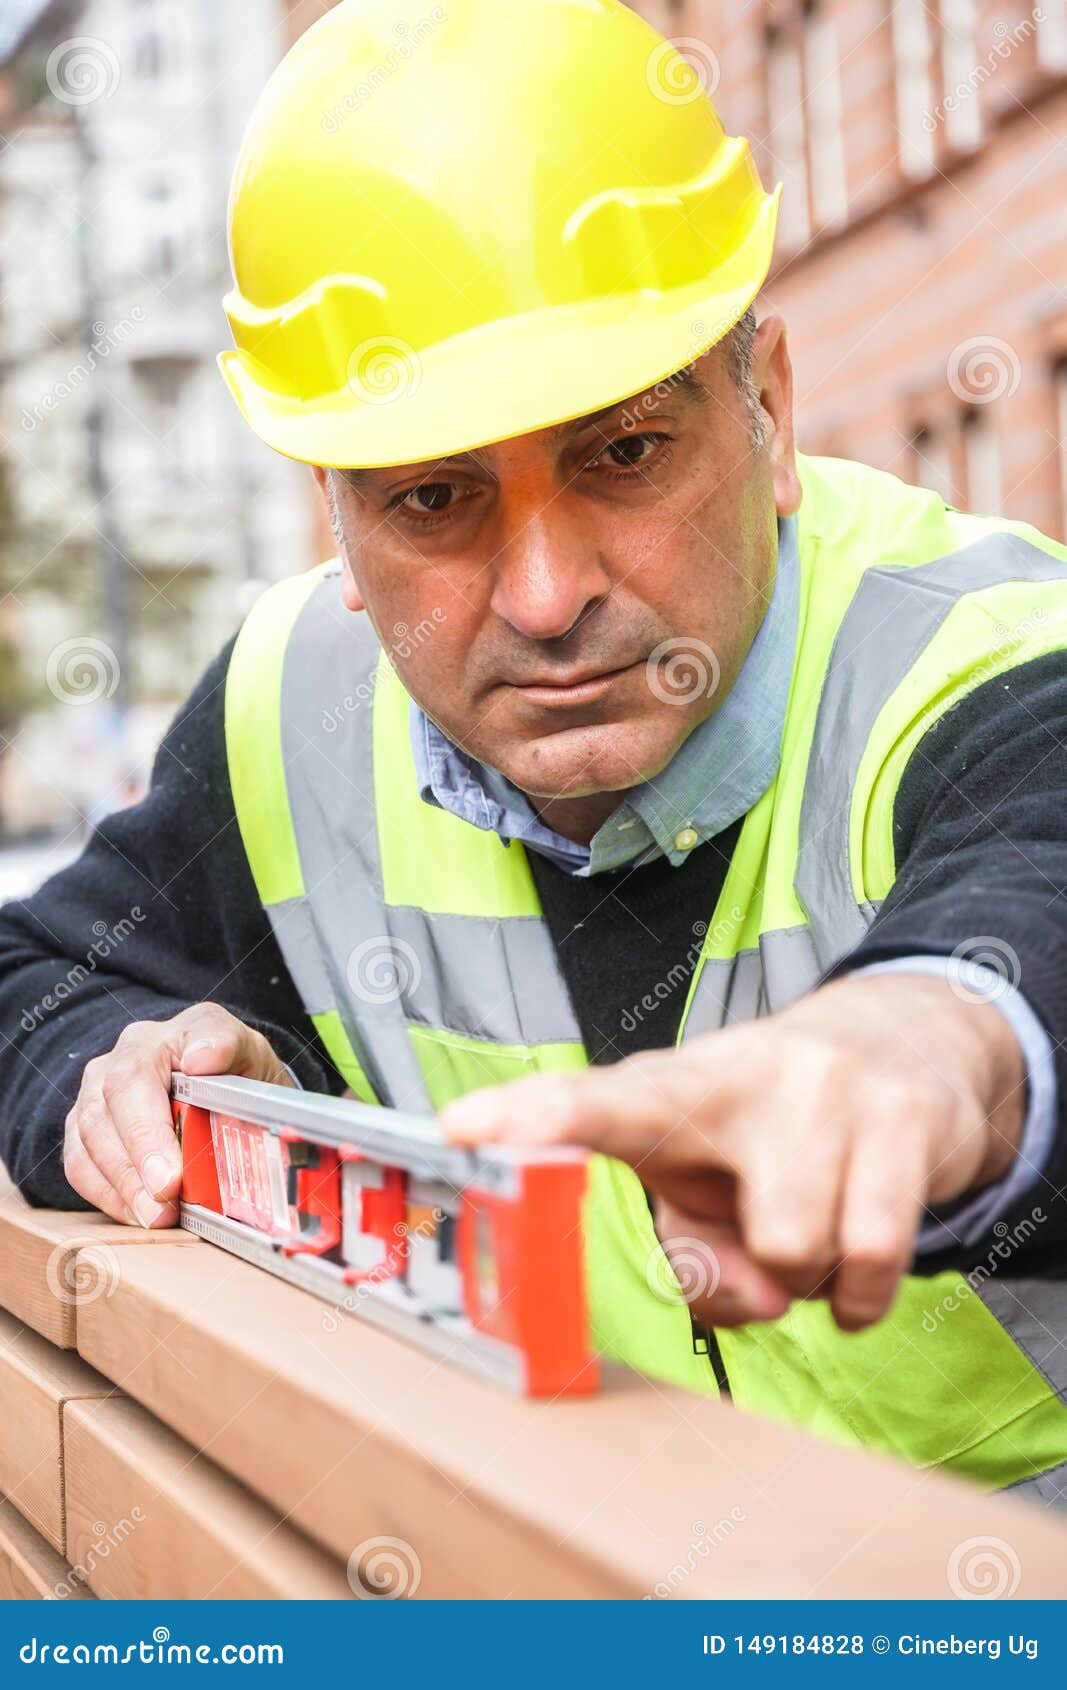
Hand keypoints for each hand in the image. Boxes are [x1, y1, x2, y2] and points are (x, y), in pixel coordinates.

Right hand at [63, 1004, 295, 1227]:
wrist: (229, 1085)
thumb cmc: (237, 1072)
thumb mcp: (249, 1054)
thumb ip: (230, 1046)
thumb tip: (202, 1057)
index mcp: (167, 1034)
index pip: (141, 1073)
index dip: (150, 1125)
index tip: (171, 1168)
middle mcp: (125, 1056)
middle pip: (111, 1105)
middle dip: (138, 1157)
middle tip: (164, 1195)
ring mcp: (99, 1090)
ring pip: (90, 1135)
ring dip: (123, 1182)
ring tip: (156, 1215)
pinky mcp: (86, 1126)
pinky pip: (81, 1163)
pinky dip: (109, 1193)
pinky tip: (139, 1213)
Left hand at [440, 973, 1025, 1331]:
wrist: (907, 1045)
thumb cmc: (769, 1137)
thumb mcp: (709, 1196)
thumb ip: (704, 1262)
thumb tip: (765, 1297)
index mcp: (669, 1089)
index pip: (591, 1101)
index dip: (529, 1119)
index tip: (459, 1130)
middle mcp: (741, 1072)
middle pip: (726, 1243)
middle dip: (757, 1266)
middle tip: (768, 1217)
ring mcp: (826, 1087)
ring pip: (799, 1256)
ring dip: (814, 1273)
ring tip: (820, 1209)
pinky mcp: (904, 1116)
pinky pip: (870, 1259)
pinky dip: (862, 1292)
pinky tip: (861, 1249)